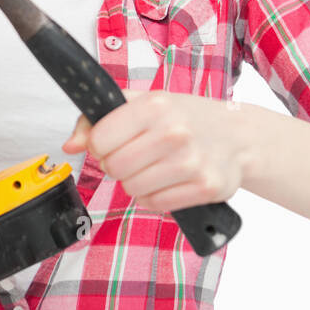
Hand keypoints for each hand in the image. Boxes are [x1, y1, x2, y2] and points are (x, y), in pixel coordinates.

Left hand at [61, 90, 253, 213]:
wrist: (238, 135)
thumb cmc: (186, 118)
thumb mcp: (143, 104)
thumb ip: (99, 119)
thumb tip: (70, 145)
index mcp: (155, 105)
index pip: (99, 141)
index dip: (101, 146)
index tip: (115, 142)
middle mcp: (174, 132)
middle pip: (113, 168)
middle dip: (119, 165)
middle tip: (139, 155)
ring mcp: (192, 162)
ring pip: (132, 189)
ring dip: (138, 182)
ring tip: (157, 166)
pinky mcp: (205, 187)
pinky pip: (156, 204)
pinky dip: (156, 197)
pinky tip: (170, 180)